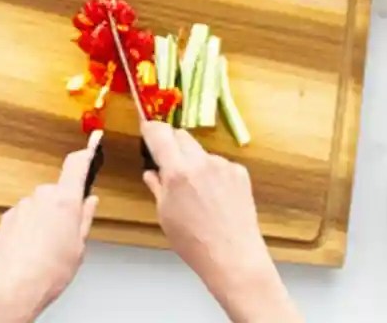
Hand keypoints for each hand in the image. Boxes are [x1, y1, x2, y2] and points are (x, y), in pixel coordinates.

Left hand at [0, 131, 101, 322]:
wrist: (12, 286)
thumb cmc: (46, 272)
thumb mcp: (79, 247)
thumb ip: (84, 219)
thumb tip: (89, 202)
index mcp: (64, 201)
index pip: (76, 165)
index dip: (86, 152)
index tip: (93, 141)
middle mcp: (41, 197)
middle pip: (59, 192)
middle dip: (65, 207)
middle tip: (69, 234)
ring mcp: (22, 206)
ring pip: (41, 206)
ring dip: (46, 220)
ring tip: (48, 249)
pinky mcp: (8, 216)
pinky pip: (27, 216)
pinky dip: (31, 228)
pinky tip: (33, 249)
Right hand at [141, 122, 300, 322]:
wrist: (234, 257)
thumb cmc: (193, 242)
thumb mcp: (164, 213)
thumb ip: (157, 186)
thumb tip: (152, 172)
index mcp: (177, 172)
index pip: (159, 133)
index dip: (150, 128)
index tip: (146, 129)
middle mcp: (201, 162)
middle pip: (181, 135)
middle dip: (171, 144)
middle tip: (167, 162)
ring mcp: (224, 166)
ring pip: (200, 151)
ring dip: (192, 160)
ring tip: (194, 189)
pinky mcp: (240, 173)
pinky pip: (219, 163)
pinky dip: (212, 172)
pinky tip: (214, 195)